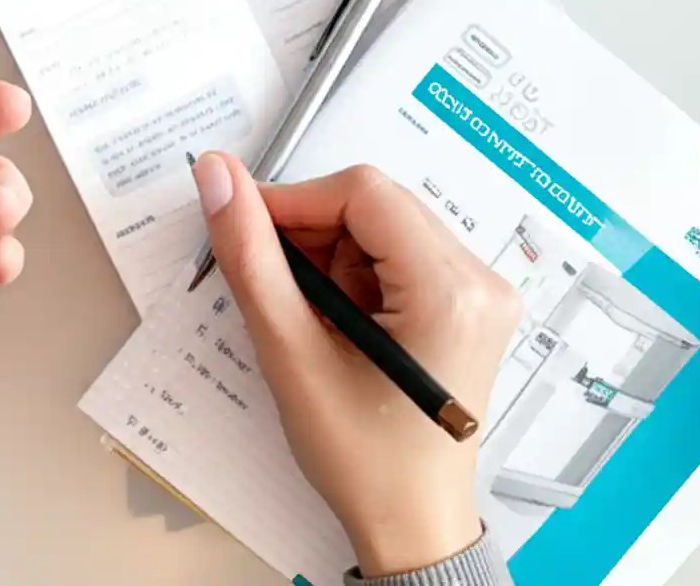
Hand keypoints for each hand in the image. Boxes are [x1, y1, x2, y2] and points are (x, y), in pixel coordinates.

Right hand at [191, 153, 519, 576]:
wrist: (411, 524)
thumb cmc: (361, 459)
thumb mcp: (292, 354)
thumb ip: (251, 257)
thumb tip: (218, 175)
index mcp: (450, 291)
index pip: (361, 194)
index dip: (291, 202)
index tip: (242, 230)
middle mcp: (481, 281)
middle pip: (377, 206)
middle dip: (313, 236)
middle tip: (277, 291)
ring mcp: (481, 294)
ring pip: (384, 229)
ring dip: (333, 259)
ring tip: (314, 323)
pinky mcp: (469, 307)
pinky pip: (401, 257)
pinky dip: (356, 277)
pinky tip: (340, 325)